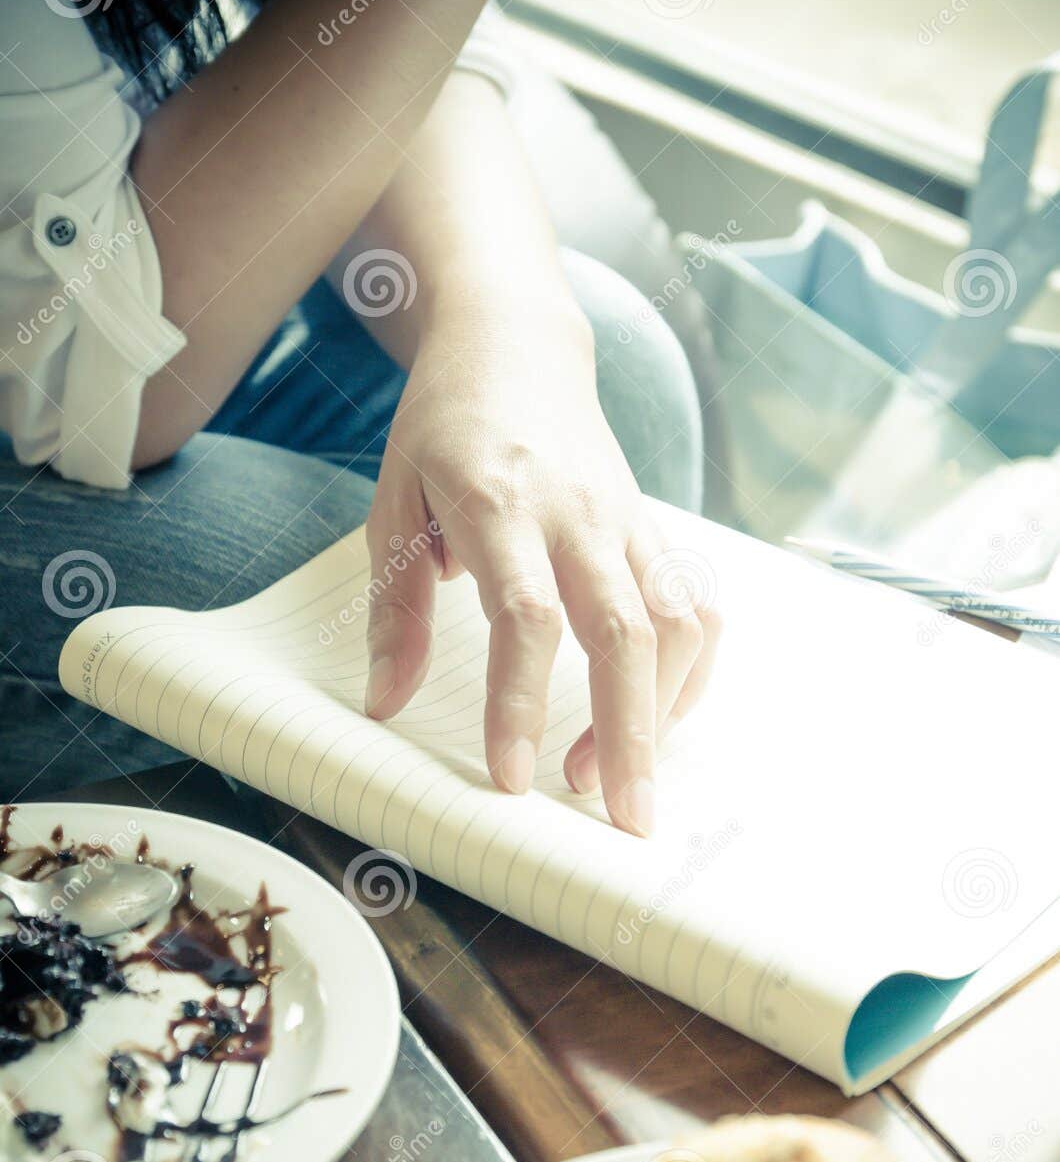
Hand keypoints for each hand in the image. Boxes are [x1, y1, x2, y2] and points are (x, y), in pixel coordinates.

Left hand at [362, 303, 719, 834]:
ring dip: (662, 712)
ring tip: (620, 781)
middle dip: (629, 733)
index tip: (513, 776)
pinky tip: (658, 719)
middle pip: (624, 632)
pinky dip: (691, 672)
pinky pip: (697, 607)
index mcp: (500, 503)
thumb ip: (396, 610)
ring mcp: (628, 519)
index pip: (527, 615)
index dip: (522, 701)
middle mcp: (578, 514)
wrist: (516, 344)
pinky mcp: (655, 528)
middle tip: (622, 817)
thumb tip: (384, 704)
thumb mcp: (392, 505)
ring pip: (677, 623)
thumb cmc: (445, 427)